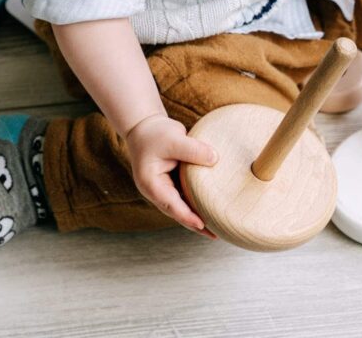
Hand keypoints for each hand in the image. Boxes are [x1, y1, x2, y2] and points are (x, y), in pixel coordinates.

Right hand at [126, 114, 218, 237]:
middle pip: (177, 212)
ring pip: (182, 207)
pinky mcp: (172, 183)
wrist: (144, 126)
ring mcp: (164, 188)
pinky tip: (211, 208)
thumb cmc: (154, 133)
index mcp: (151, 184)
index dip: (187, 216)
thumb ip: (193, 149)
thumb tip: (215, 159)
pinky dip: (197, 203)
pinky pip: (186, 196)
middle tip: (215, 235)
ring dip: (197, 216)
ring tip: (217, 227)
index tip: (202, 225)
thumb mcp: (174, 138)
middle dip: (195, 224)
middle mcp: (156, 190)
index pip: (171, 205)